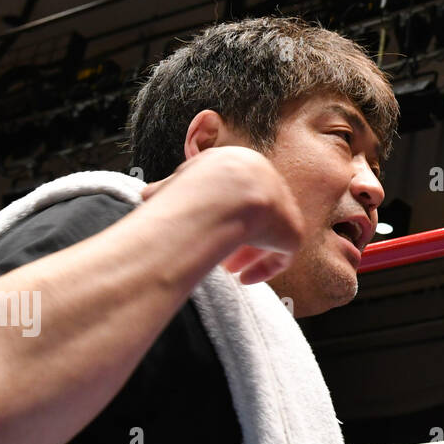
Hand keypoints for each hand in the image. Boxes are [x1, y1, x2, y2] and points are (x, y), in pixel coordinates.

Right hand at [140, 146, 304, 284]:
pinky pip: (282, 254)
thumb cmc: (193, 187)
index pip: (236, 192)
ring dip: (249, 252)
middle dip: (236, 232)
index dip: (221, 213)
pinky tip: (245, 279)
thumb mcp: (176, 181)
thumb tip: (150, 195)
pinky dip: (265, 268)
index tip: (207, 230)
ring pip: (269, 233)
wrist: (224, 193)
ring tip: (230, 269)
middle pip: (255, 211)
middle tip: (221, 253)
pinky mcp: (293, 231)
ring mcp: (283, 205)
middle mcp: (266, 181)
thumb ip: (169, 189)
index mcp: (240, 164)